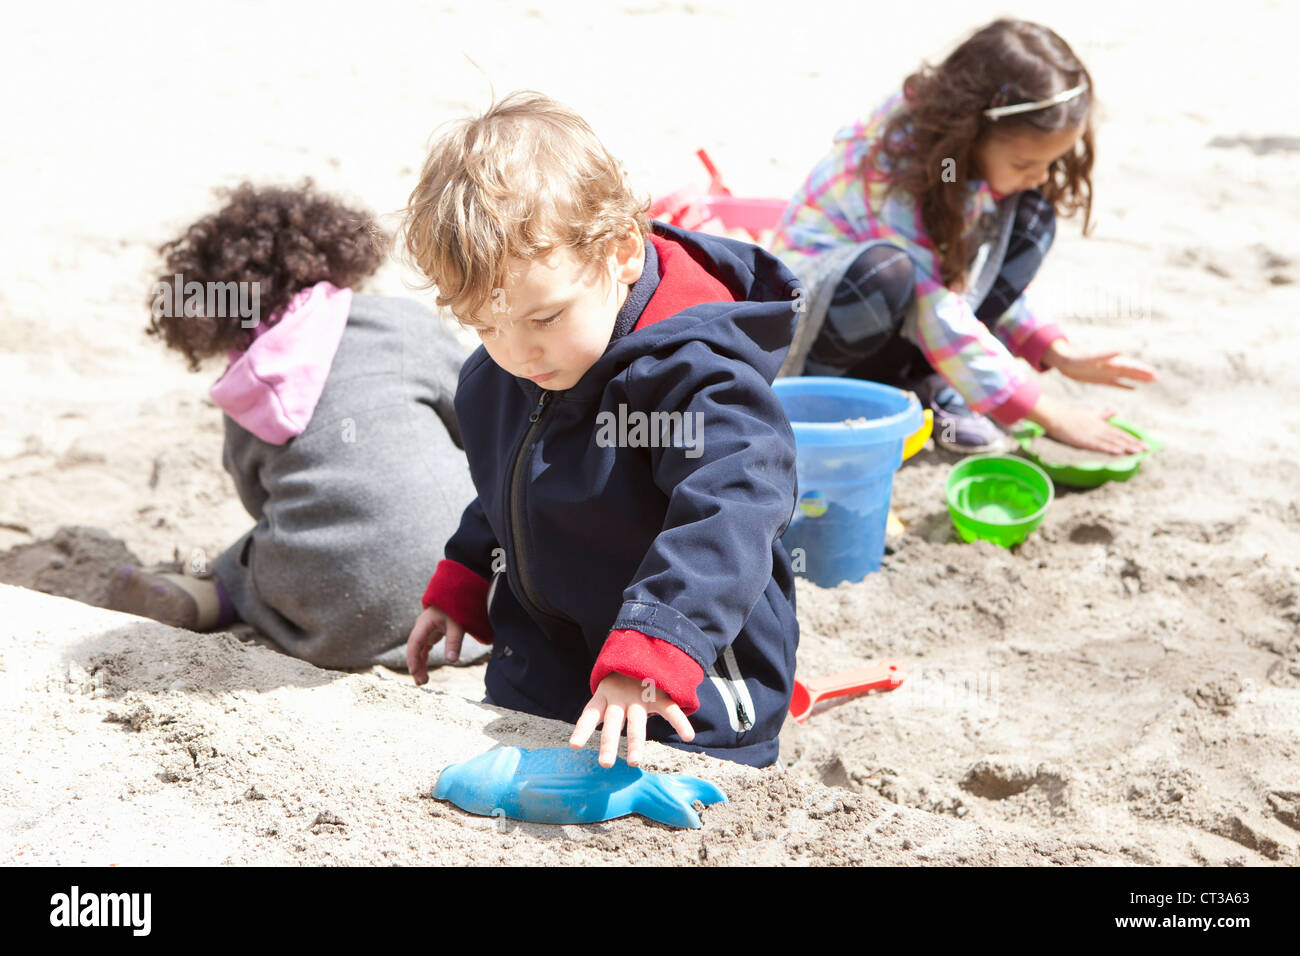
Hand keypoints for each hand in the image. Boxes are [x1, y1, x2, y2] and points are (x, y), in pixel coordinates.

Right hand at [406, 604, 466, 684]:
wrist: (456, 597)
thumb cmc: (456, 610)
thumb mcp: (457, 625)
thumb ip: (454, 642)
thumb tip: (452, 661)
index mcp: (424, 624)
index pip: (415, 642)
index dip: (413, 657)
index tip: (413, 671)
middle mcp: (421, 629)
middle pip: (414, 649)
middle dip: (415, 666)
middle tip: (421, 682)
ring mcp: (424, 632)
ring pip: (418, 651)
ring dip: (419, 665)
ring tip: (422, 682)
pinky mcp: (430, 635)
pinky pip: (423, 650)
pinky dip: (423, 661)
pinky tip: (423, 672)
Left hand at [570, 672, 694, 767]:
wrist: (642, 649)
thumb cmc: (620, 679)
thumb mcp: (607, 690)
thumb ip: (601, 711)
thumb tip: (582, 739)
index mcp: (604, 696)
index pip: (590, 714)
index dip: (582, 729)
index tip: (574, 746)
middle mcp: (620, 698)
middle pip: (613, 724)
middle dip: (608, 744)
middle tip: (605, 764)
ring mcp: (640, 696)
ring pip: (637, 722)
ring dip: (636, 742)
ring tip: (634, 762)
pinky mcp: (659, 694)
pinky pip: (670, 710)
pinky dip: (680, 722)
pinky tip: (688, 736)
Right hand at [1028, 395, 1147, 454]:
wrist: (1056, 416)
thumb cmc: (1070, 416)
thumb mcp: (1090, 414)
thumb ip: (1103, 415)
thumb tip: (1115, 410)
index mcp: (1101, 424)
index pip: (1120, 432)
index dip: (1132, 438)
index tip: (1144, 443)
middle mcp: (1100, 429)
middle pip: (1120, 437)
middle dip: (1134, 443)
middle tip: (1147, 449)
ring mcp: (1093, 434)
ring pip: (1112, 441)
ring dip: (1126, 446)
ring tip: (1138, 451)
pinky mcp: (1084, 440)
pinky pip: (1099, 445)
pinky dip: (1110, 448)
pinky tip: (1119, 451)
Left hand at [1043, 341, 1157, 388]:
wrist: (1064, 362)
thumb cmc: (1075, 359)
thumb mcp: (1089, 359)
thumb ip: (1104, 356)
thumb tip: (1120, 350)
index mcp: (1110, 362)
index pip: (1130, 366)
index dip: (1142, 370)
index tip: (1154, 374)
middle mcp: (1111, 367)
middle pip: (1131, 371)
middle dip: (1144, 374)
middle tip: (1157, 378)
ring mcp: (1107, 373)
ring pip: (1127, 377)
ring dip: (1139, 379)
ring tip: (1152, 381)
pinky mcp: (1101, 379)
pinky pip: (1116, 383)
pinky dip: (1125, 386)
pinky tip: (1133, 388)